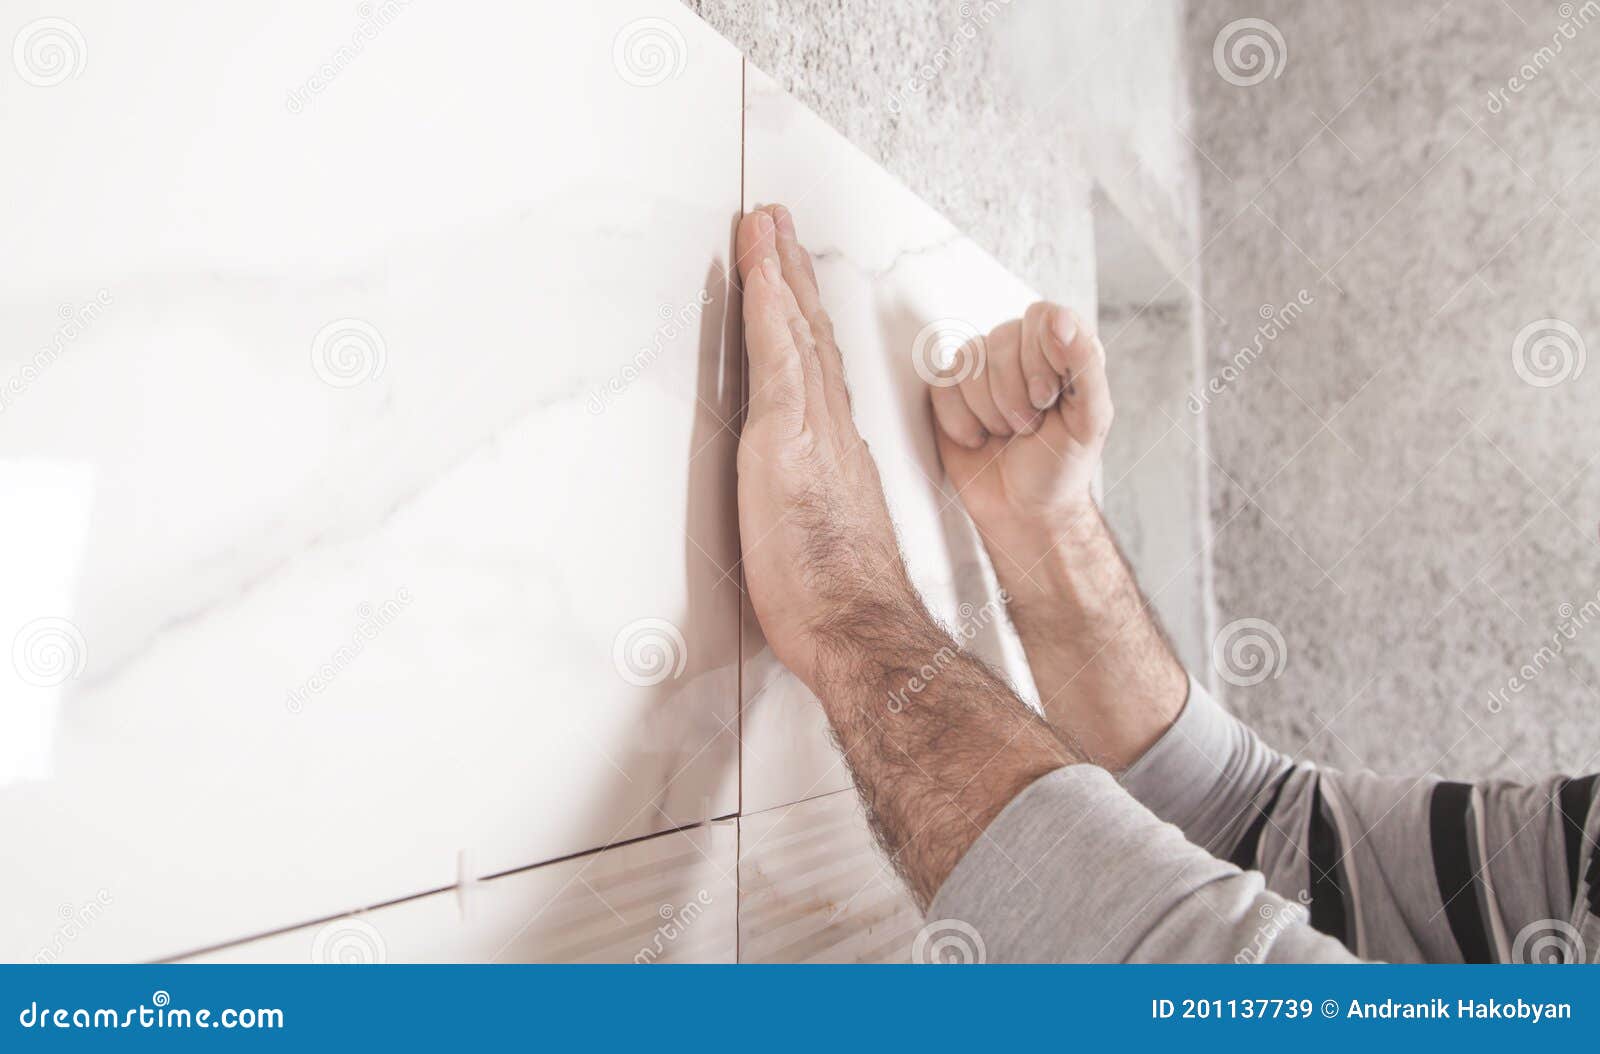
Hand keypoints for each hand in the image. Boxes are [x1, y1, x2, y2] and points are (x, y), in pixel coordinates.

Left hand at [734, 205, 924, 692]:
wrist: (857, 624)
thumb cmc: (837, 597)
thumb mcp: (820, 540)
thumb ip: (813, 504)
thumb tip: (803, 500)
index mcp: (834, 450)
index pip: (816, 367)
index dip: (800, 318)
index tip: (789, 277)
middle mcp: (829, 428)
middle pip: (809, 336)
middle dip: (791, 276)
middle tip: (776, 226)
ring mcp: (810, 428)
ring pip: (794, 332)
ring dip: (777, 272)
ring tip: (764, 225)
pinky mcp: (788, 439)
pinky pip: (779, 357)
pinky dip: (770, 308)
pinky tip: (760, 272)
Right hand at [930, 303, 1111, 576]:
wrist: (1021, 510)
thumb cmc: (1060, 466)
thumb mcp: (1090, 419)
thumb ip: (1084, 363)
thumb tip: (1059, 318)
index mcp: (1061, 350)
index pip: (1041, 316)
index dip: (1038, 356)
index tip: (1047, 398)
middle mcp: (1021, 352)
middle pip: (1001, 337)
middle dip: (1014, 394)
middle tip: (1028, 426)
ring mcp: (982, 371)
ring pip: (968, 360)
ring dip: (988, 410)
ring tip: (1005, 434)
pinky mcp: (950, 393)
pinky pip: (941, 384)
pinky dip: (960, 421)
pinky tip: (977, 439)